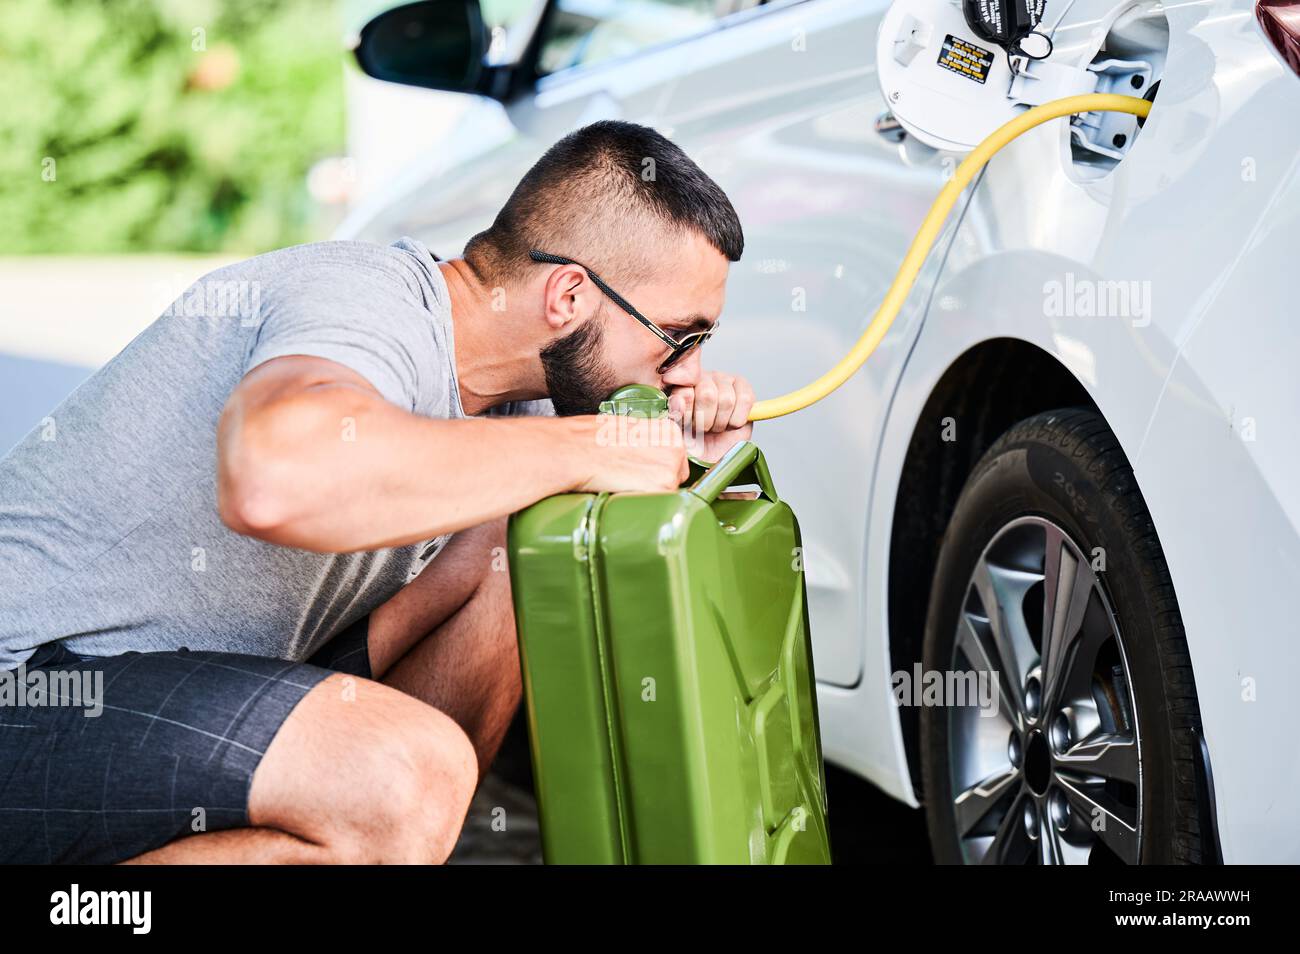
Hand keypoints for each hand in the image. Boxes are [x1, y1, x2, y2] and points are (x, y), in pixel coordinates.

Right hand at [570, 415, 690, 493]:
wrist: (577, 450)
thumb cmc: (592, 439)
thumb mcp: (627, 429)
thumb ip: (645, 442)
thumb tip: (646, 456)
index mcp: (669, 431)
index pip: (674, 459)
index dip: (656, 468)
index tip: (641, 471)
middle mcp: (676, 448)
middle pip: (676, 475)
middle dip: (657, 481)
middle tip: (632, 479)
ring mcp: (672, 468)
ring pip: (669, 491)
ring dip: (650, 493)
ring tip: (626, 484)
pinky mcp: (663, 487)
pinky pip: (659, 502)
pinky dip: (645, 502)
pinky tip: (627, 491)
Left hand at [666, 370, 754, 461]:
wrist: (711, 457)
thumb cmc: (691, 444)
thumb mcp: (676, 432)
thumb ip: (674, 414)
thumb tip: (678, 401)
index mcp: (679, 385)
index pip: (684, 391)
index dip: (687, 414)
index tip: (686, 425)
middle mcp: (700, 378)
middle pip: (707, 394)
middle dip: (705, 420)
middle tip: (702, 429)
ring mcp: (722, 380)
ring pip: (727, 399)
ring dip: (721, 422)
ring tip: (716, 427)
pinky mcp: (743, 387)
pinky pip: (745, 399)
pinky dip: (736, 419)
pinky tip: (730, 423)